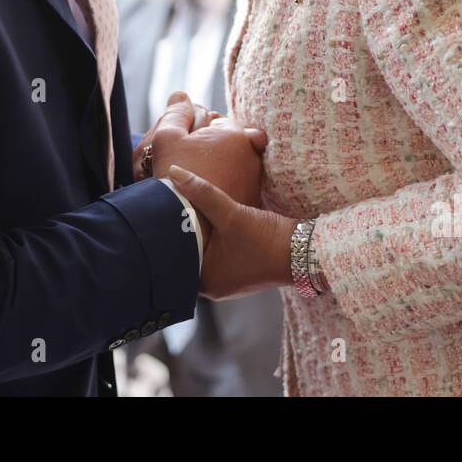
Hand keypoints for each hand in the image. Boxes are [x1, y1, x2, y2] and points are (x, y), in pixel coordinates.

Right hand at [132, 92, 266, 211]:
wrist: (182, 221)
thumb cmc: (172, 175)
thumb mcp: (167, 136)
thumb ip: (176, 112)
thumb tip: (181, 95)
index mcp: (233, 134)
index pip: (216, 125)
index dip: (198, 135)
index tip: (186, 150)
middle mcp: (251, 154)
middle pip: (229, 145)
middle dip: (214, 150)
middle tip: (192, 167)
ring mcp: (254, 179)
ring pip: (235, 166)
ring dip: (222, 169)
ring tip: (200, 183)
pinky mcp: (252, 202)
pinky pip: (238, 188)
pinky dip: (227, 188)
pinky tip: (208, 199)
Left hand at [166, 166, 297, 300]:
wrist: (303, 250)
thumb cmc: (265, 238)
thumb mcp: (231, 213)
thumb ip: (202, 192)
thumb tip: (175, 173)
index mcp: (205, 283)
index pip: (174, 262)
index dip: (166, 240)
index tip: (158, 219)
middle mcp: (214, 288)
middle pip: (189, 259)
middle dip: (183, 237)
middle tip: (170, 213)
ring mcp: (229, 282)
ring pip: (204, 257)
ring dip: (200, 239)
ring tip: (187, 215)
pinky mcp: (241, 273)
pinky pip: (219, 257)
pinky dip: (214, 244)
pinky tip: (212, 226)